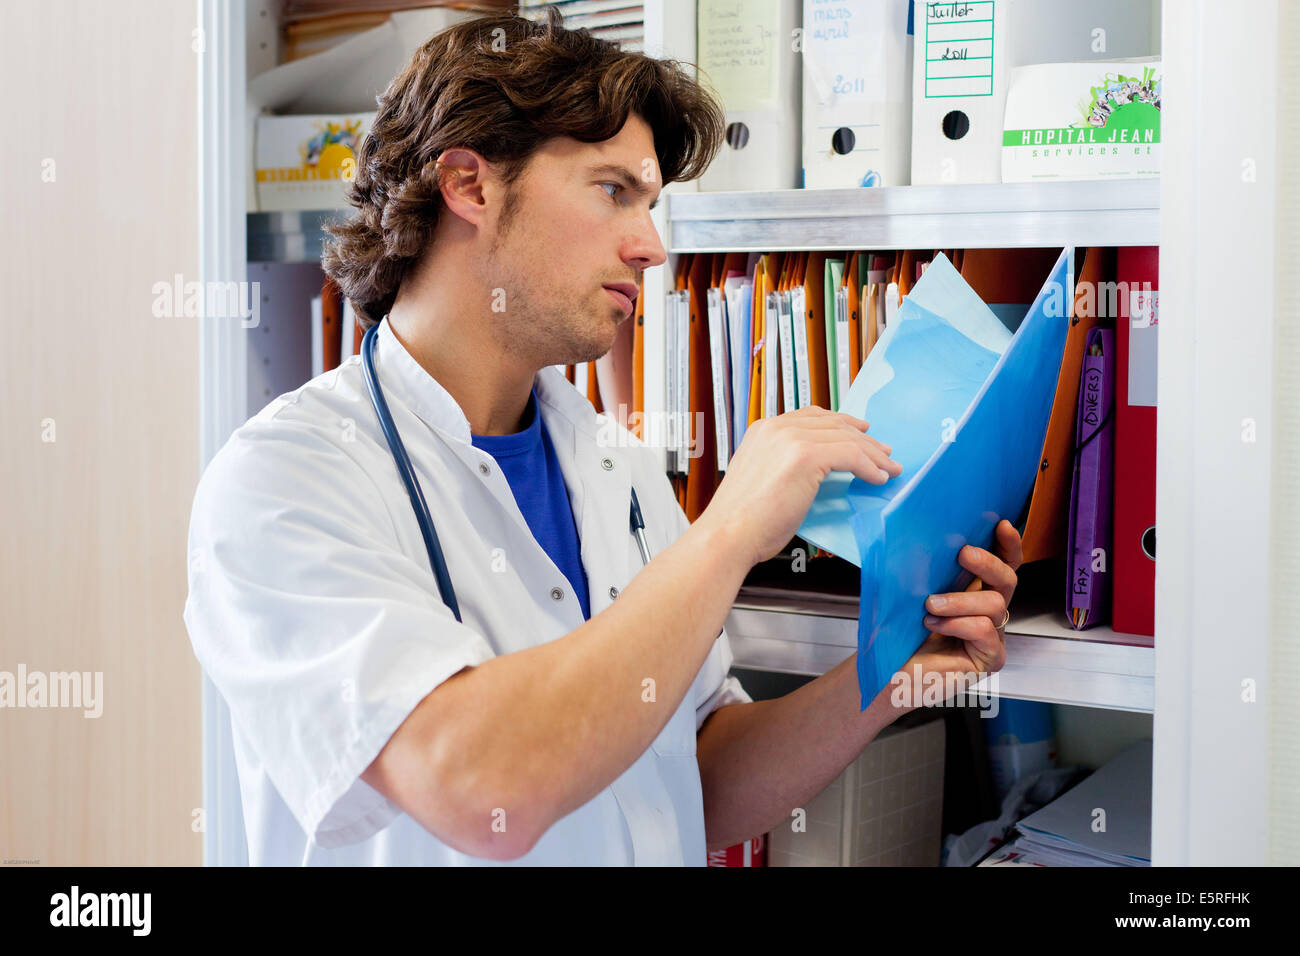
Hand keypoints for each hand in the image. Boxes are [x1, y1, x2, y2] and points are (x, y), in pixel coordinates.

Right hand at [698, 406, 902, 566]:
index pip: (812, 417)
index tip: (860, 432)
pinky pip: (851, 455)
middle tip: (883, 451)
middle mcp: (776, 428)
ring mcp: (790, 439)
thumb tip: (813, 473)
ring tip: (889, 467)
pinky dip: (869, 466)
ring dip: (873, 454)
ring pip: (846, 437)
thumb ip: (783, 466)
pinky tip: (877, 477)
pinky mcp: (806, 456)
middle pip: (834, 423)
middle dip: (864, 438)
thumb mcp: (761, 480)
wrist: (728, 535)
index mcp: (763, 430)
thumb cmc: (742, 522)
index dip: (842, 423)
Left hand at [883, 520, 1022, 709]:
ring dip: (960, 600)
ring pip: (994, 604)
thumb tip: (928, 538)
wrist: (890, 673)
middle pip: (1008, 579)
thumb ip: (930, 572)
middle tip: (962, 554)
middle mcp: (989, 612)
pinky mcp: (990, 658)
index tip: (1001, 525)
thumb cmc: (901, 634)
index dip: (1008, 545)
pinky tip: (934, 625)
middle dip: (987, 562)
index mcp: (975, 592)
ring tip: (930, 605)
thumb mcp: (913, 594)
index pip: (1003, 565)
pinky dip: (958, 624)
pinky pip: (985, 631)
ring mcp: (993, 636)